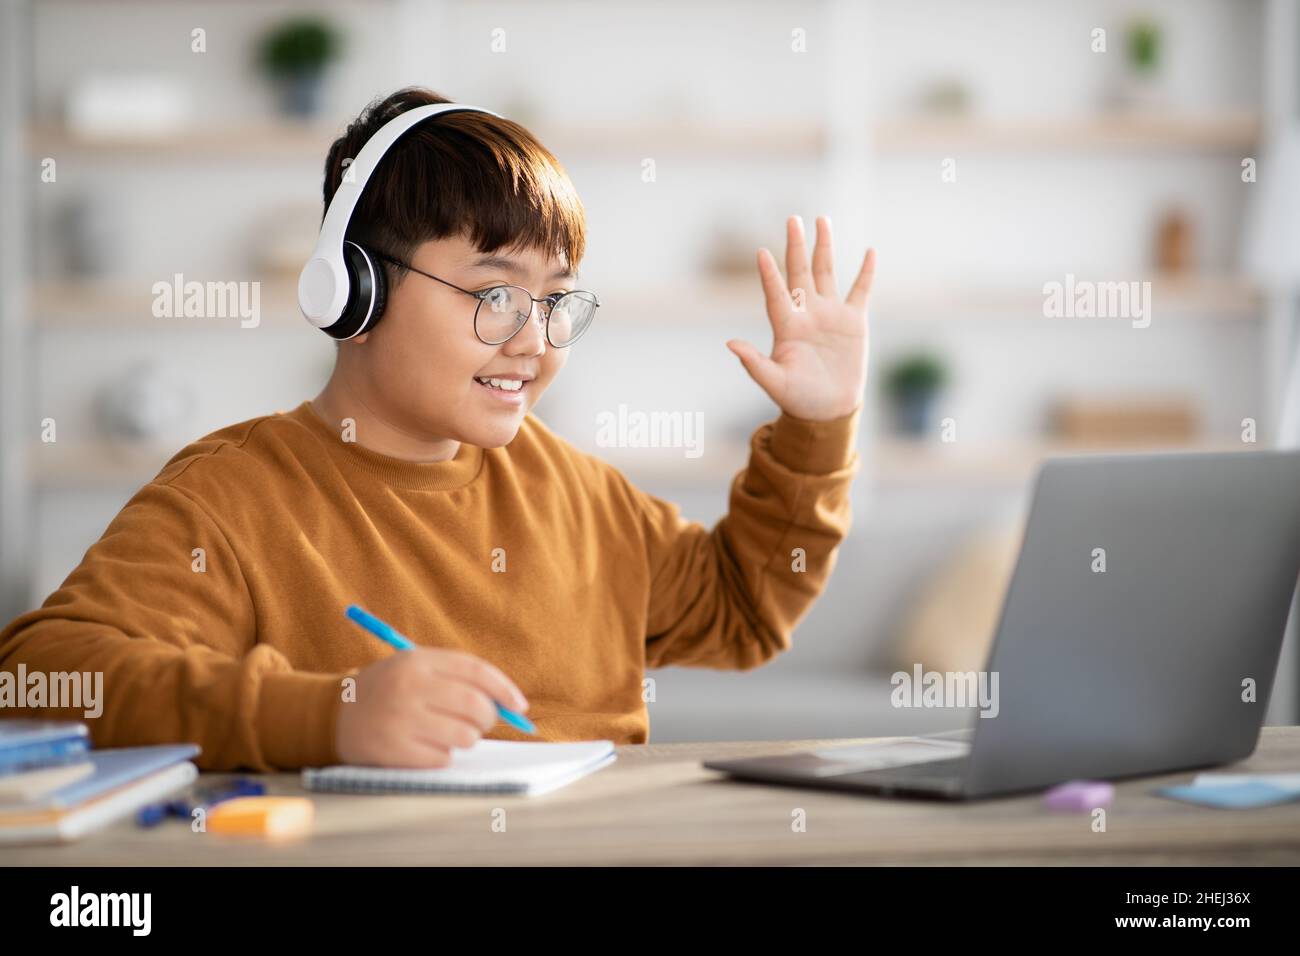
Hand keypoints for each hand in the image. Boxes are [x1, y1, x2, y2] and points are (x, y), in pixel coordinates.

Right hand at [335, 647, 528, 767]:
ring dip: (466, 739)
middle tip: (482, 723)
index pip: (476, 672)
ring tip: (448, 733)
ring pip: (465, 736)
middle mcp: (409, 688)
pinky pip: (442, 759)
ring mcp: (400, 721)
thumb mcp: (415, 667)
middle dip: (489, 718)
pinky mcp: (393, 751)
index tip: (519, 706)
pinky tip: (425, 746)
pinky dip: (442, 755)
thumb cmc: (389, 690)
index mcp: (417, 661)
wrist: (332, 714)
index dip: (504, 689)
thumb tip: (509, 704)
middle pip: (475, 706)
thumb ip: (458, 677)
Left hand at [727, 215, 874, 420]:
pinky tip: (870, 251)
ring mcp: (830, 315)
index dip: (768, 275)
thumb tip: (730, 343)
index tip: (761, 252)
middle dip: (796, 247)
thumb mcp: (774, 382)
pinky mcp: (853, 322)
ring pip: (827, 273)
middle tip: (792, 219)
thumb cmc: (798, 399)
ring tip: (821, 221)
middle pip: (800, 273)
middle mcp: (806, 314)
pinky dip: (866, 272)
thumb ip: (754, 363)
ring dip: (824, 247)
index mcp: (786, 326)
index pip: (775, 294)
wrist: (828, 410)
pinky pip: (860, 291)